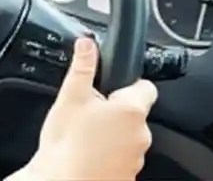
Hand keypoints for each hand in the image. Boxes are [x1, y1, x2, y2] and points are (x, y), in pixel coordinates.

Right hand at [12, 37, 157, 180]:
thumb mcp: (71, 97)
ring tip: (85, 137)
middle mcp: (141, 135)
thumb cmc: (66, 146)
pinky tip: (88, 155)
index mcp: (131, 110)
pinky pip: (122, 159)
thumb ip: (83, 67)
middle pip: (134, 113)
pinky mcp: (129, 176)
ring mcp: (136, 159)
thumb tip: (87, 44)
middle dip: (115, 112)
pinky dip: (109, 157)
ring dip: (112, 135)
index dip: (128, 84)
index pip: (145, 87)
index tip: (111, 88)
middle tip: (89, 114)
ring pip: (128, 138)